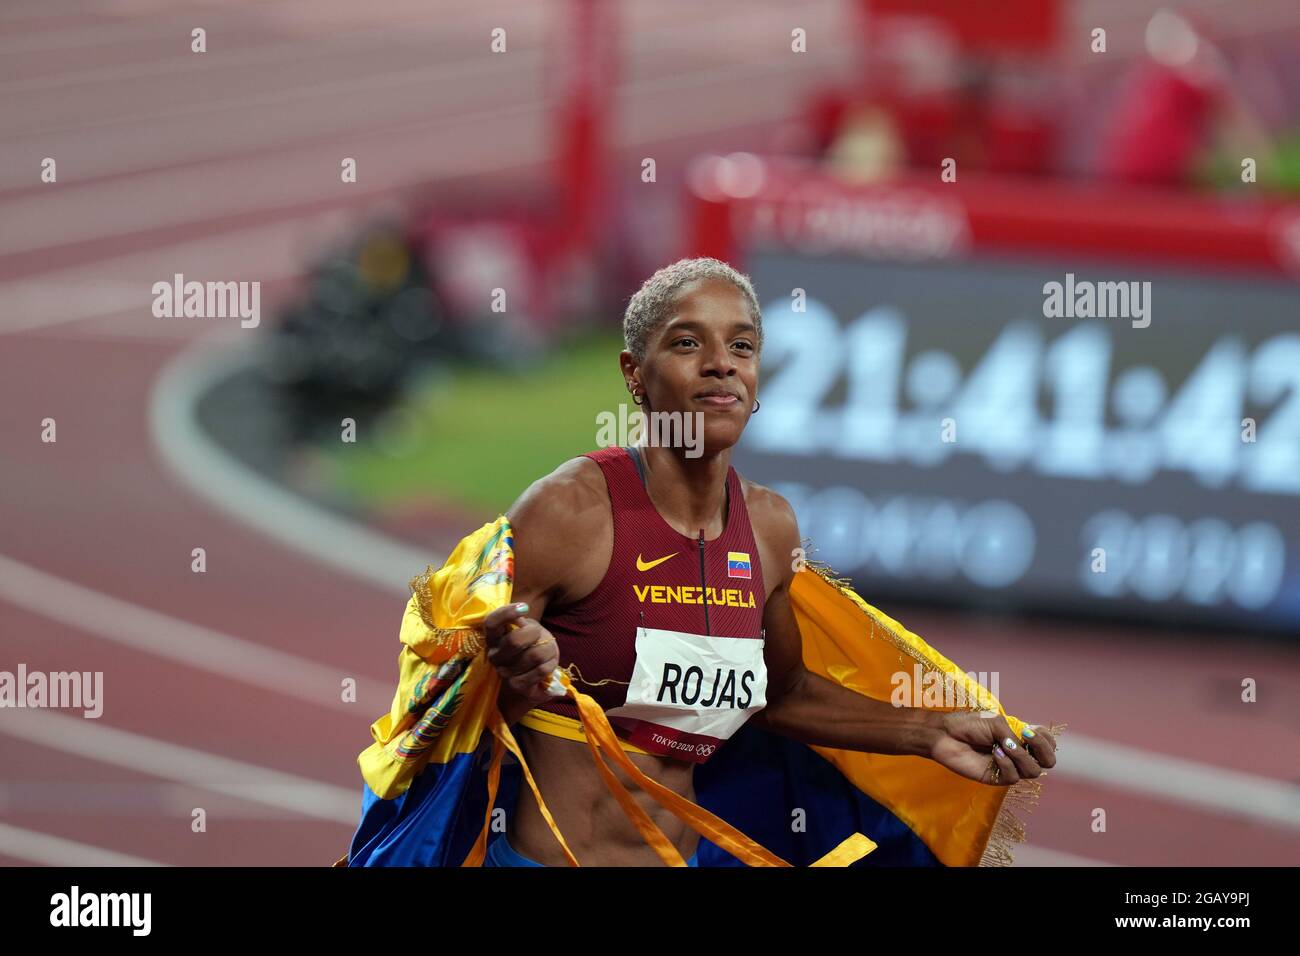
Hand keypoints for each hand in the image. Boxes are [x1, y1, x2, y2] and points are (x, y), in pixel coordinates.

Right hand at [483, 602, 560, 707]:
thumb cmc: (531, 644)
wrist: (536, 672)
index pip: (491, 623)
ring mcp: (504, 672)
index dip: (506, 613)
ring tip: (547, 651)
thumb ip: (522, 621)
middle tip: (540, 635)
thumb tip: (519, 616)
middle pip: (515, 641)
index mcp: (493, 637)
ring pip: (535, 655)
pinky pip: (541, 670)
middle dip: (535, 634)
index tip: (524, 607)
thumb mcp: (527, 627)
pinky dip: (550, 664)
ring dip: (549, 650)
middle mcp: (494, 655)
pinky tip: (548, 664)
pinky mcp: (517, 686)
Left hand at [929, 711, 1056, 786]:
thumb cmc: (970, 724)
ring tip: (1002, 744)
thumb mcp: (997, 723)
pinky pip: (1014, 777)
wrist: (946, 734)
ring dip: (1020, 755)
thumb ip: (1015, 735)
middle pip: (1049, 761)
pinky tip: (994, 753)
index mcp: (1022, 738)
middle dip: (1043, 750)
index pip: (1048, 743)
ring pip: (1033, 771)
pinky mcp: (997, 778)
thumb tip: (1025, 750)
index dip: (1046, 740)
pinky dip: (1006, 763)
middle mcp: (1019, 753)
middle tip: (1026, 737)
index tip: (1030, 730)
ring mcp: (1010, 766)